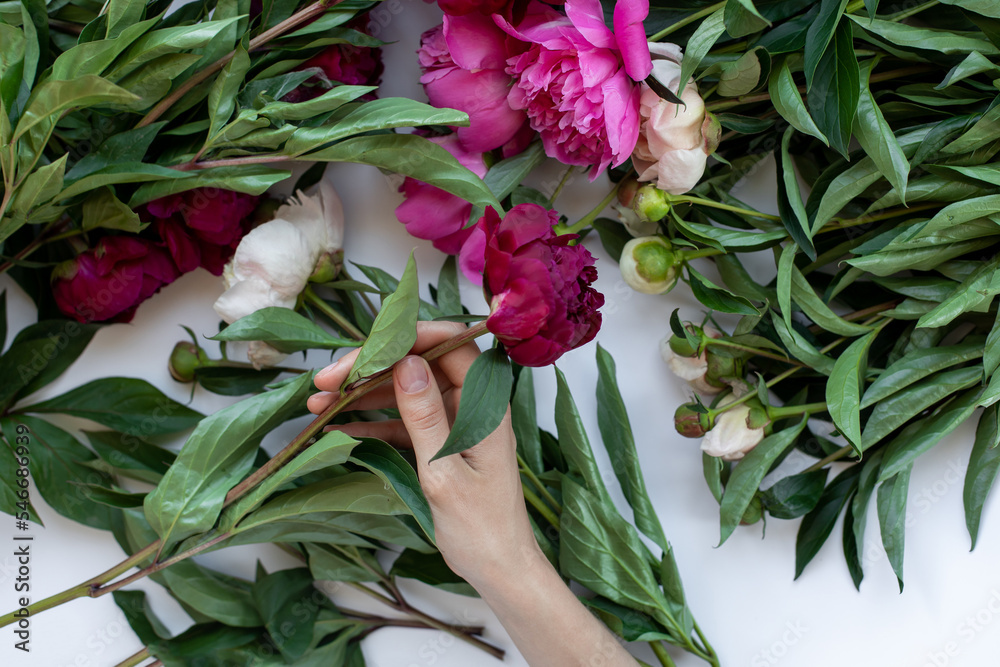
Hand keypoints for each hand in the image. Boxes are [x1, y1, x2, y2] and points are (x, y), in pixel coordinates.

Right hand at [307, 321, 541, 588]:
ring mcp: (454, 421)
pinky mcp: (438, 441)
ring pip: (404, 391)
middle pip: (419, 365)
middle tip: (326, 379)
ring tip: (317, 401)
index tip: (364, 348)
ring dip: (362, 395)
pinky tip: (334, 427)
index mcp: (484, 404)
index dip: (408, 337)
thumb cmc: (481, 526)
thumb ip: (425, 417)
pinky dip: (369, 423)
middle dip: (372, 367)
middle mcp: (470, 404)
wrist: (498, 567)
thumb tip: (408, 364)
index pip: (449, 346)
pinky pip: (401, 421)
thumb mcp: (444, 472)